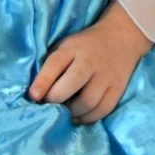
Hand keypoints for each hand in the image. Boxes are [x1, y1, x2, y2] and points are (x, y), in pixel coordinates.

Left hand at [27, 3, 152, 124]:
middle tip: (50, 106)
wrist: (120, 37)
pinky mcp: (118, 87)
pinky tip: (79, 116)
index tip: (33, 96)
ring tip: (65, 112)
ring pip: (88, 101)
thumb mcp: (65, 47)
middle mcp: (90, 61)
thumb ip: (51, 67)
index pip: (55, 64)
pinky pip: (103, 109)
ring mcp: (106, 75)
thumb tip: (36, 96)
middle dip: (57, 99)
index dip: (43, 82)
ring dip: (72, 112)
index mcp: (72, 48)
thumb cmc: (83, 47)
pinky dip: (89, 118)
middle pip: (73, 83)